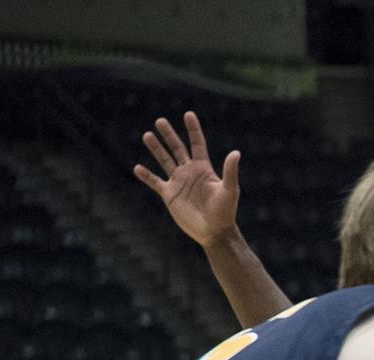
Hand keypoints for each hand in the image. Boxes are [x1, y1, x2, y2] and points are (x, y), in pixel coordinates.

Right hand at [135, 111, 240, 246]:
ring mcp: (179, 182)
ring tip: (147, 135)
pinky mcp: (169, 195)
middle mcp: (190, 172)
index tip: (188, 114)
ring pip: (164, 161)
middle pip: (177, 148)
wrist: (214, 232)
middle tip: (160, 120)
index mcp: (204, 168)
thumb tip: (236, 152)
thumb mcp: (229, 190)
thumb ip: (230, 171)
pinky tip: (137, 167)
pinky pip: (155, 182)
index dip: (193, 129)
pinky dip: (146, 176)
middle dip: (169, 135)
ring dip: (156, 148)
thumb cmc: (225, 212)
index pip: (197, 144)